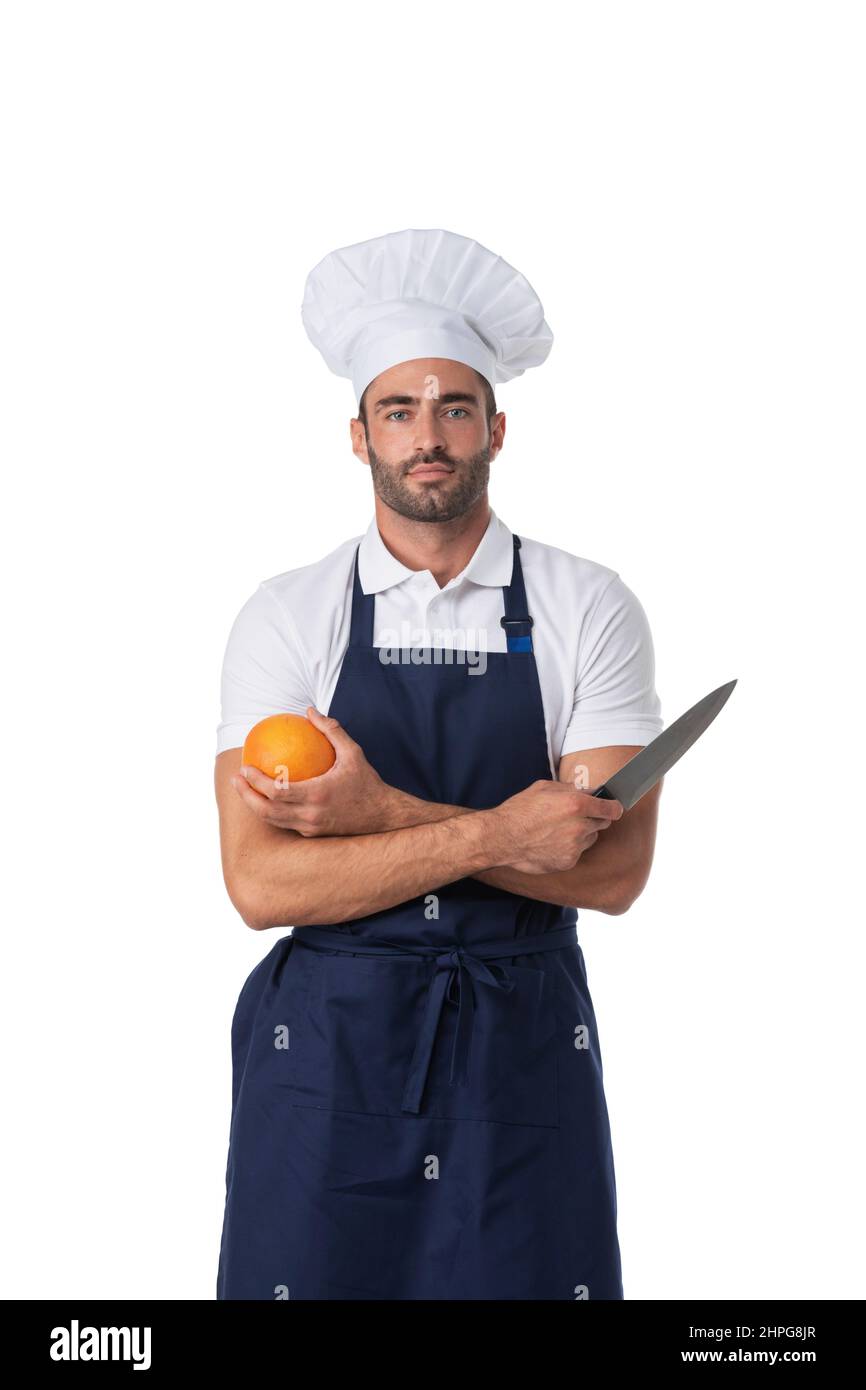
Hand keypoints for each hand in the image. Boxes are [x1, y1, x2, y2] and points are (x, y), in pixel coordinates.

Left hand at [232, 706, 396, 836]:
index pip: (276, 790)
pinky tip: (266, 798)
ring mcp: (311, 828)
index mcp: (317, 794)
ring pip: (273, 821)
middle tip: (236, 779)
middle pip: (266, 810)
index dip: (255, 781)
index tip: (245, 767)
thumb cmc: (368, 783)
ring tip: (244, 789)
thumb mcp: (353, 753)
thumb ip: (331, 730)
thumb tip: (310, 710)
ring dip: (255, 806)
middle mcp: (310, 814)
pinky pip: (286, 824)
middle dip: (246, 795)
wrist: (384, 817)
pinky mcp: (313, 834)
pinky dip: (272, 812)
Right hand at [489, 779, 623, 873]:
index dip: (614, 807)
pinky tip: (552, 842)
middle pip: (603, 823)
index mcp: (576, 804)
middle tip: (577, 816)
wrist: (502, 837)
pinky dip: (570, 847)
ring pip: (590, 838)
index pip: (611, 808)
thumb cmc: (520, 810)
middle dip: (595, 818)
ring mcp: (575, 846)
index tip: (615, 808)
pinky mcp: (568, 861)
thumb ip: (570, 789)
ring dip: (582, 833)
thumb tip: (588, 791)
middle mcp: (579, 826)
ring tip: (559, 829)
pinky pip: (577, 852)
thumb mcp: (544, 787)